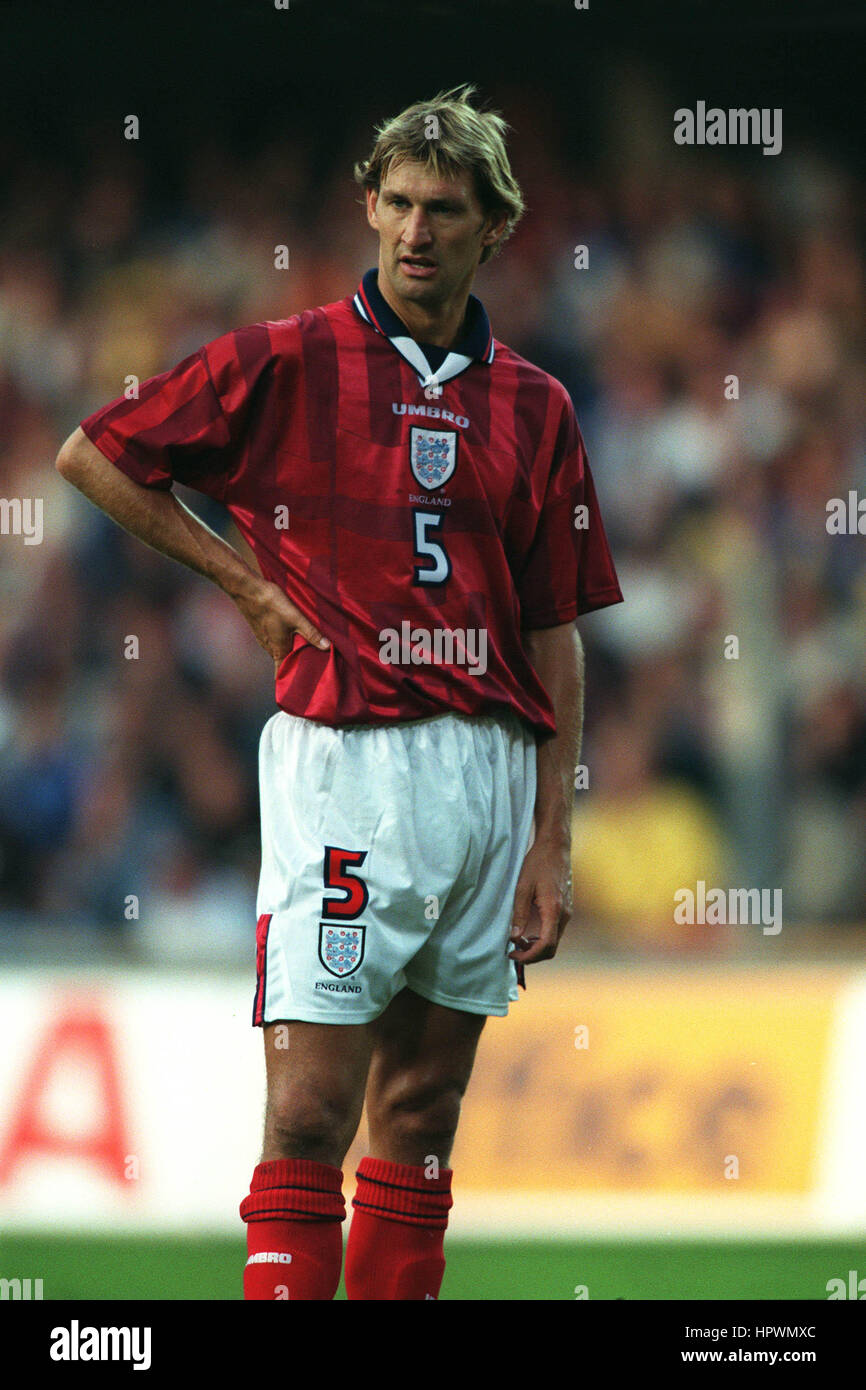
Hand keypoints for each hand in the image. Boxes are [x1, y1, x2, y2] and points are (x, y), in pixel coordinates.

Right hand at [232, 577, 329, 675]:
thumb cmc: (271, 604)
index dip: (290, 680)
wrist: (248, 589)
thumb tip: (327, 647)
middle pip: (283, 661)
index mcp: (277, 649)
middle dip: (296, 664)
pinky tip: (294, 632)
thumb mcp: (296, 619)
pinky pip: (275, 639)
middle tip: (313, 665)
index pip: (282, 672)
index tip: (300, 685)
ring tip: (307, 649)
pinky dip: (285, 640)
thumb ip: (312, 634)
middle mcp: (269, 647)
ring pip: (280, 649)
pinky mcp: (262, 627)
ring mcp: (263, 637)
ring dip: (291, 650)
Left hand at [508, 836, 573, 966]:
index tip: (514, 956)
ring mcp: (567, 912)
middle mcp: (564, 915)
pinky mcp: (566, 909)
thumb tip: (514, 937)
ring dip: (536, 947)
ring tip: (517, 941)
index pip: (546, 944)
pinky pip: (555, 931)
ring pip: (554, 941)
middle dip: (532, 955)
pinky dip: (542, 938)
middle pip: (552, 948)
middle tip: (513, 951)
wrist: (555, 848)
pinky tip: (528, 932)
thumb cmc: (538, 863)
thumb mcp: (522, 887)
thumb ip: (519, 914)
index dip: (529, 956)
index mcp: (554, 910)